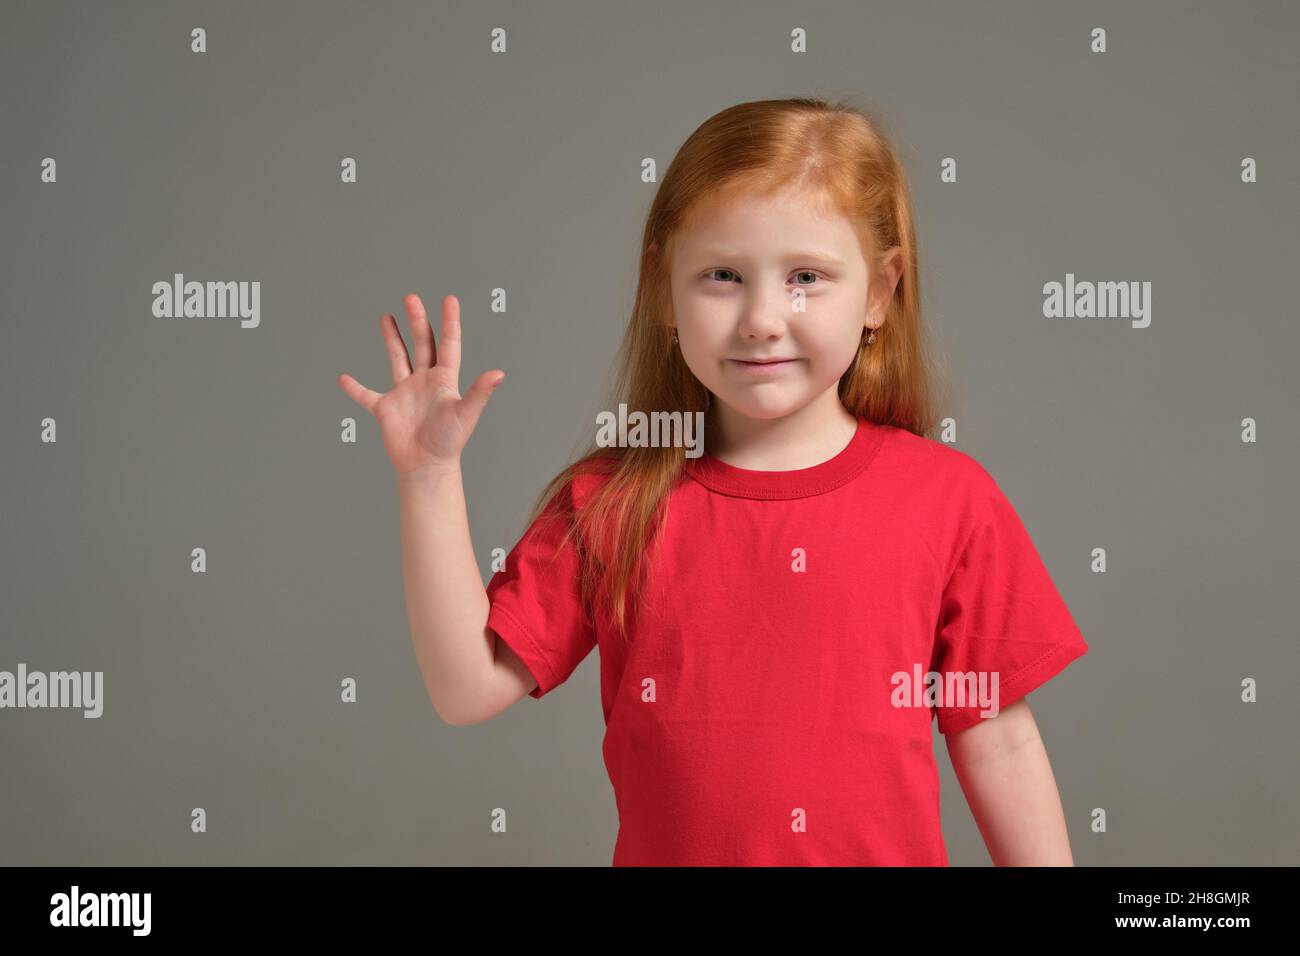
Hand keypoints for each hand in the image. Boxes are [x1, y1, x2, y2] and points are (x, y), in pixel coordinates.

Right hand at [338, 294, 503, 477]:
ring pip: (397, 359)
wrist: (427, 467)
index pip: (448, 344)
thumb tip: (499, 373)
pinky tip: (344, 379)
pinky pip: (367, 395)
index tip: (449, 299)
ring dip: (392, 339)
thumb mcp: (466, 413)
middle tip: (411, 298)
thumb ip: (480, 391)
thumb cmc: (450, 442)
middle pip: (421, 344)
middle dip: (417, 321)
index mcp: (445, 380)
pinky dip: (355, 389)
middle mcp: (425, 382)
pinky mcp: (386, 409)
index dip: (450, 322)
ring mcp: (405, 393)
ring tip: (387, 317)